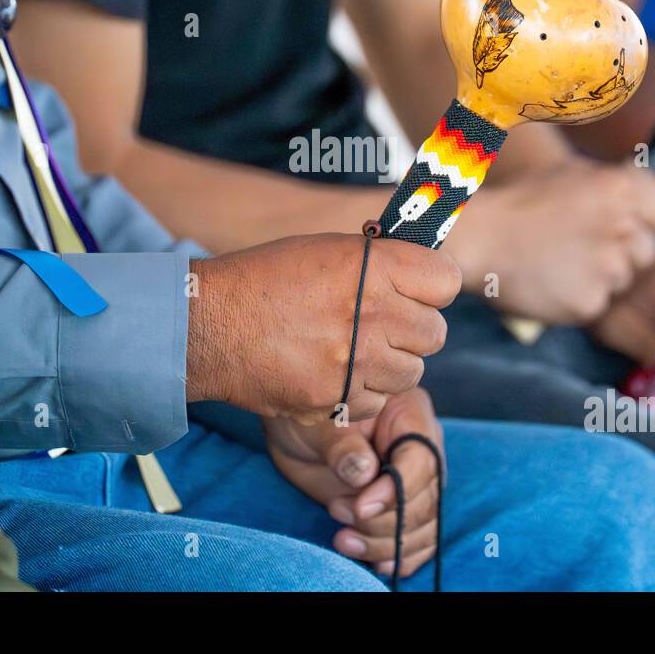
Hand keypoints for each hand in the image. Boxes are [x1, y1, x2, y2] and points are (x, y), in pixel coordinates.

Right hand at [186, 234, 459, 423]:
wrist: (209, 326)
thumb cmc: (264, 279)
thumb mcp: (324, 250)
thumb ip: (376, 262)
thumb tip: (417, 272)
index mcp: (372, 267)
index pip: (445, 281)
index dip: (430, 288)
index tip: (414, 291)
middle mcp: (372, 313)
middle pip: (435, 333)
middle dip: (413, 331)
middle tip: (382, 327)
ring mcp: (357, 362)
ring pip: (412, 373)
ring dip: (390, 366)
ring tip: (355, 352)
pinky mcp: (338, 400)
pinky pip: (377, 403)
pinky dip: (362, 394)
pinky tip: (334, 375)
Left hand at [265, 387, 444, 578]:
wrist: (297, 431)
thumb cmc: (309, 415)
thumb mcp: (319, 423)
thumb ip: (342, 446)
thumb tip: (365, 474)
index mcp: (408, 414)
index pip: (421, 460)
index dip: (395, 491)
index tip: (359, 507)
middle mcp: (421, 450)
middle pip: (426, 499)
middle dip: (385, 521)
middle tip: (340, 512)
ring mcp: (416, 481)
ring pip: (424, 525)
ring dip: (387, 544)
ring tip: (344, 541)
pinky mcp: (402, 507)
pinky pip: (418, 538)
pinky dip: (401, 556)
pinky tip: (377, 564)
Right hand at [447, 157, 654, 323]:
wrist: (477, 237)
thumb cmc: (524, 203)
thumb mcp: (577, 175)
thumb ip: (623, 190)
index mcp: (621, 188)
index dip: (648, 220)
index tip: (624, 221)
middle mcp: (621, 228)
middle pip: (647, 251)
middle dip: (622, 251)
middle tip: (577, 242)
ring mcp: (606, 269)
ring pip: (625, 280)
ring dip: (602, 276)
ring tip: (559, 260)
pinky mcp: (588, 304)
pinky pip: (599, 305)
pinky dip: (579, 297)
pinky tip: (552, 281)